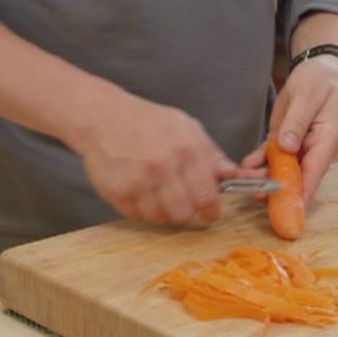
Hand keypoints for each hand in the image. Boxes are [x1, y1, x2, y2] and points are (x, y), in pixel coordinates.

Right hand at [70, 90, 239, 224]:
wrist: (104, 117)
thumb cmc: (148, 121)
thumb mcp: (186, 127)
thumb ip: (211, 154)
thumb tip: (234, 175)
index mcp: (185, 149)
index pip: (206, 195)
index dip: (212, 209)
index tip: (211, 212)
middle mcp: (162, 166)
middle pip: (184, 212)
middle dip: (189, 212)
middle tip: (186, 204)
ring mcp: (138, 181)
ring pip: (162, 218)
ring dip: (166, 212)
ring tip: (163, 195)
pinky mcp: (118, 193)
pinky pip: (139, 216)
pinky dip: (144, 210)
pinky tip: (143, 192)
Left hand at [241, 57, 337, 206]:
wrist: (317, 70)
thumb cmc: (319, 82)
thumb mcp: (308, 97)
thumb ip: (298, 122)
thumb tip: (288, 147)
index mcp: (327, 139)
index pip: (315, 171)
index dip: (303, 192)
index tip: (292, 209)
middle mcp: (313, 148)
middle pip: (297, 176)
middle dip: (279, 189)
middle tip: (259, 197)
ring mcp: (298, 145)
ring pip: (282, 168)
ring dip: (265, 177)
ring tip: (247, 183)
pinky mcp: (284, 139)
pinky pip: (271, 155)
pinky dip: (259, 161)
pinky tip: (246, 166)